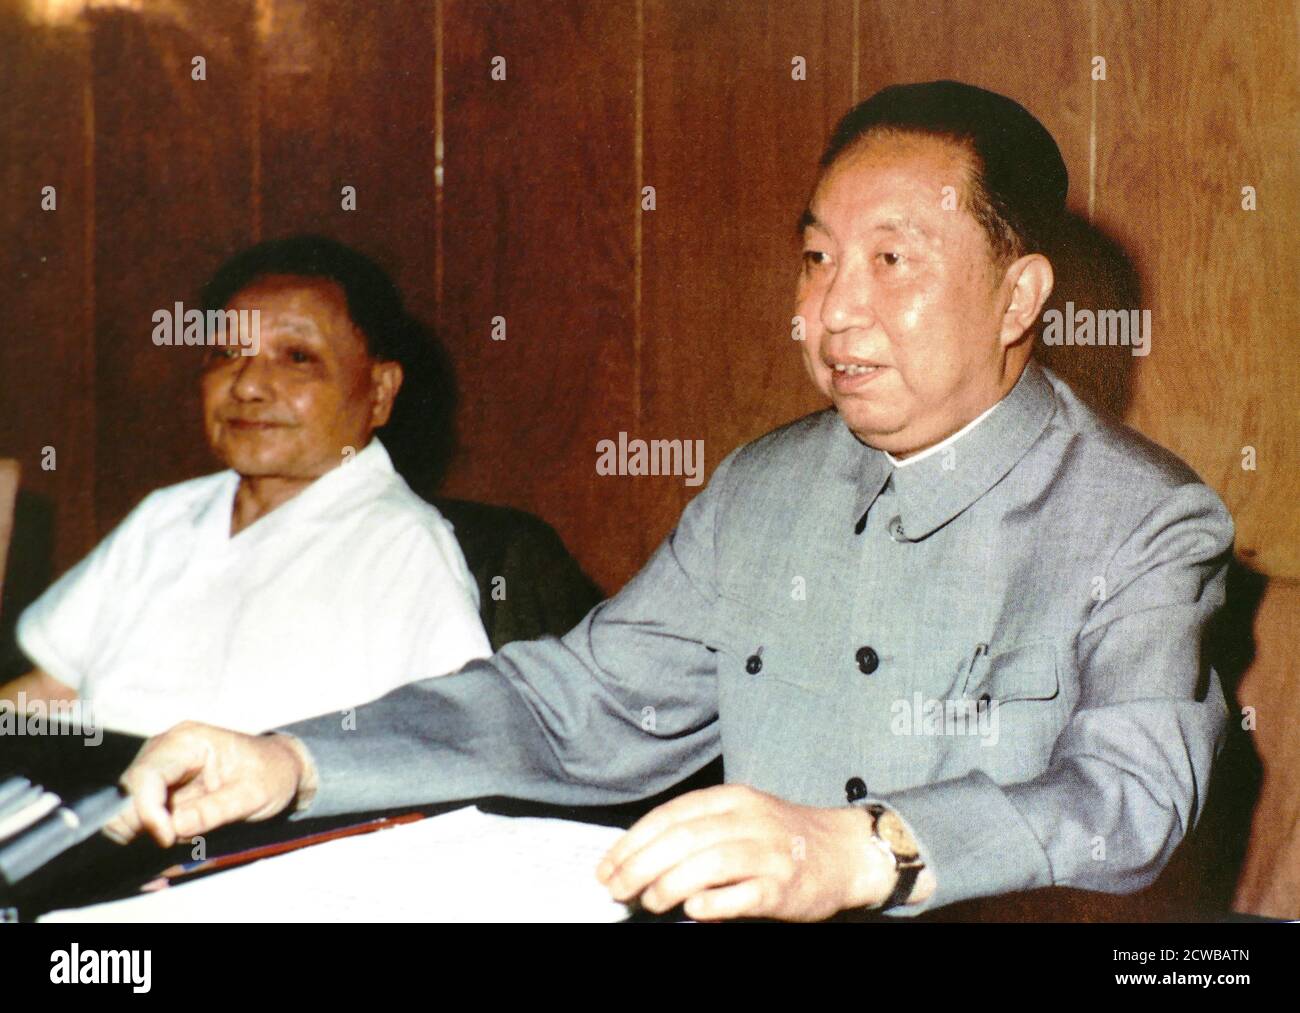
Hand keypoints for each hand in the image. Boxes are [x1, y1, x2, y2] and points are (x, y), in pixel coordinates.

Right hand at [103, 722, 310, 846]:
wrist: (280, 768)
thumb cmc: (271, 774)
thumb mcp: (253, 795)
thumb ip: (214, 811)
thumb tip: (174, 828)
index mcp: (188, 741)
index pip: (147, 775)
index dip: (148, 810)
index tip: (167, 838)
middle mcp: (164, 750)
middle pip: (130, 792)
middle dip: (147, 823)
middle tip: (179, 842)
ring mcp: (159, 769)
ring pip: (131, 807)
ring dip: (153, 829)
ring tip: (193, 831)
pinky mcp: (160, 788)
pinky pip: (143, 815)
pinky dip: (157, 831)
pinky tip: (184, 832)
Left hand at [596, 784, 897, 920]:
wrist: (846, 851)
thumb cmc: (782, 837)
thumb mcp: (740, 818)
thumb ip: (697, 831)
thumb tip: (639, 859)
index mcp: (732, 798)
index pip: (670, 816)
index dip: (632, 842)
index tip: (607, 865)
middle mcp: (749, 820)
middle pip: (682, 839)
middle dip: (639, 866)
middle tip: (616, 889)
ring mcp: (769, 853)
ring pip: (708, 864)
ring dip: (668, 886)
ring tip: (648, 902)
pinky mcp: (784, 886)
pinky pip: (742, 895)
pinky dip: (712, 903)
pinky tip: (691, 910)